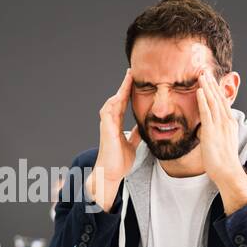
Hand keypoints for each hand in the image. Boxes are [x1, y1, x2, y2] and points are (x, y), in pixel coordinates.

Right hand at [87, 69, 139, 212]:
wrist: (110, 174)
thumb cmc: (119, 161)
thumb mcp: (131, 145)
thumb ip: (134, 135)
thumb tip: (141, 128)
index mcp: (116, 124)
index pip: (124, 104)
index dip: (129, 92)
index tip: (135, 80)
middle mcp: (110, 122)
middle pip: (118, 99)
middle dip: (124, 86)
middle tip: (131, 72)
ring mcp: (107, 125)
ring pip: (112, 103)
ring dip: (120, 90)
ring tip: (127, 78)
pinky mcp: (105, 130)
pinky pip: (108, 112)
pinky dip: (114, 103)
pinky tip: (119, 95)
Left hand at [197, 70, 246, 213]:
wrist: (228, 171)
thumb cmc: (223, 161)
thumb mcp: (220, 142)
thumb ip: (213, 132)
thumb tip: (205, 129)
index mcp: (230, 123)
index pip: (222, 102)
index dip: (216, 89)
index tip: (211, 80)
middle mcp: (226, 121)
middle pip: (218, 98)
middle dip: (212, 83)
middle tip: (205, 70)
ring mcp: (220, 125)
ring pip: (213, 101)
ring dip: (207, 87)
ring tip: (202, 75)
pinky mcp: (211, 131)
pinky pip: (207, 112)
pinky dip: (203, 100)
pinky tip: (199, 90)